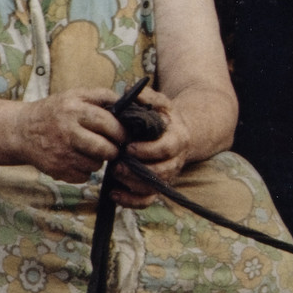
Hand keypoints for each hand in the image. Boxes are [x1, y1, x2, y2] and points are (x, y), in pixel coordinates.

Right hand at [14, 89, 124, 182]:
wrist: (23, 131)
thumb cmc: (55, 111)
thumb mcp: (75, 95)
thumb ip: (101, 96)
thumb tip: (128, 103)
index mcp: (74, 110)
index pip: (107, 123)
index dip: (121, 131)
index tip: (124, 134)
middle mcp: (67, 132)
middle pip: (104, 149)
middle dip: (113, 150)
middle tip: (112, 146)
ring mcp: (61, 154)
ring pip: (96, 165)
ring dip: (97, 160)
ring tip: (88, 150)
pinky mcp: (57, 170)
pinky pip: (84, 176)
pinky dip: (84, 170)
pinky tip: (76, 159)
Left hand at [112, 87, 189, 207]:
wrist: (179, 133)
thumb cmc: (164, 117)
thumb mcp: (161, 103)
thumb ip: (148, 97)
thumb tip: (132, 91)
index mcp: (177, 139)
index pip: (166, 149)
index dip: (148, 151)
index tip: (128, 147)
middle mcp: (175, 160)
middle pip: (160, 172)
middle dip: (137, 171)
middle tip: (116, 164)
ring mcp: (167, 175)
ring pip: (153, 188)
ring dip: (132, 184)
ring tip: (114, 174)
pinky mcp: (158, 186)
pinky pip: (147, 200)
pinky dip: (131, 201)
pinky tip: (114, 194)